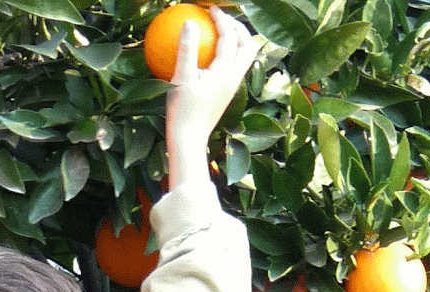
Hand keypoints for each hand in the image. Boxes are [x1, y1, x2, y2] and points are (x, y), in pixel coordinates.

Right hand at [165, 6, 256, 188]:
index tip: (210, 8)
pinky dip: (226, 54)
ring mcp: (232, 87)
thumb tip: (190, 22)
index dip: (222, 19)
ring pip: (244, 58)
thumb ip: (187, 48)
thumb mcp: (180, 78)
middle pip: (248, 46)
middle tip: (223, 17)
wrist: (189, 140)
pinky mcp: (226, 93)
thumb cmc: (182, 110)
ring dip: (237, 41)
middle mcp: (234, 79)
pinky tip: (207, 53)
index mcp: (226, 73)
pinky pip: (232, 67)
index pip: (230, 38)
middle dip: (239, 28)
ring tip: (220, 31)